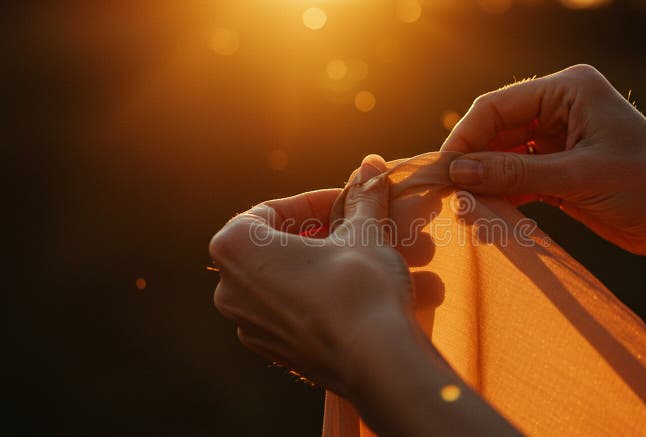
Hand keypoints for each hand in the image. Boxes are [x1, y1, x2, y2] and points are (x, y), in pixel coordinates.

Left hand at [209, 155, 416, 397]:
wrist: (376, 362)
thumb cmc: (361, 286)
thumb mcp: (365, 231)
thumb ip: (363, 196)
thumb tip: (372, 165)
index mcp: (235, 248)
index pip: (276, 211)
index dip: (318, 203)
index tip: (351, 202)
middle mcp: (229, 288)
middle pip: (280, 246)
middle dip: (326, 235)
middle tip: (361, 229)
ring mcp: (249, 325)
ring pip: (292, 280)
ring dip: (330, 265)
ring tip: (374, 260)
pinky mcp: (274, 351)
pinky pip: (296, 311)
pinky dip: (324, 297)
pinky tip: (363, 293)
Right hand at [442, 64, 645, 255]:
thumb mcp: (578, 176)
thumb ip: (516, 172)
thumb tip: (459, 171)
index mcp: (569, 89)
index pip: (499, 105)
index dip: (466, 136)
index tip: (444, 169)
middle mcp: (560, 108)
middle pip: (496, 129)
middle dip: (472, 159)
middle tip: (446, 191)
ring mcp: (558, 140)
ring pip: (503, 155)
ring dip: (484, 179)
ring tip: (462, 205)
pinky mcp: (559, 171)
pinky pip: (517, 177)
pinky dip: (502, 194)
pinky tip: (485, 211)